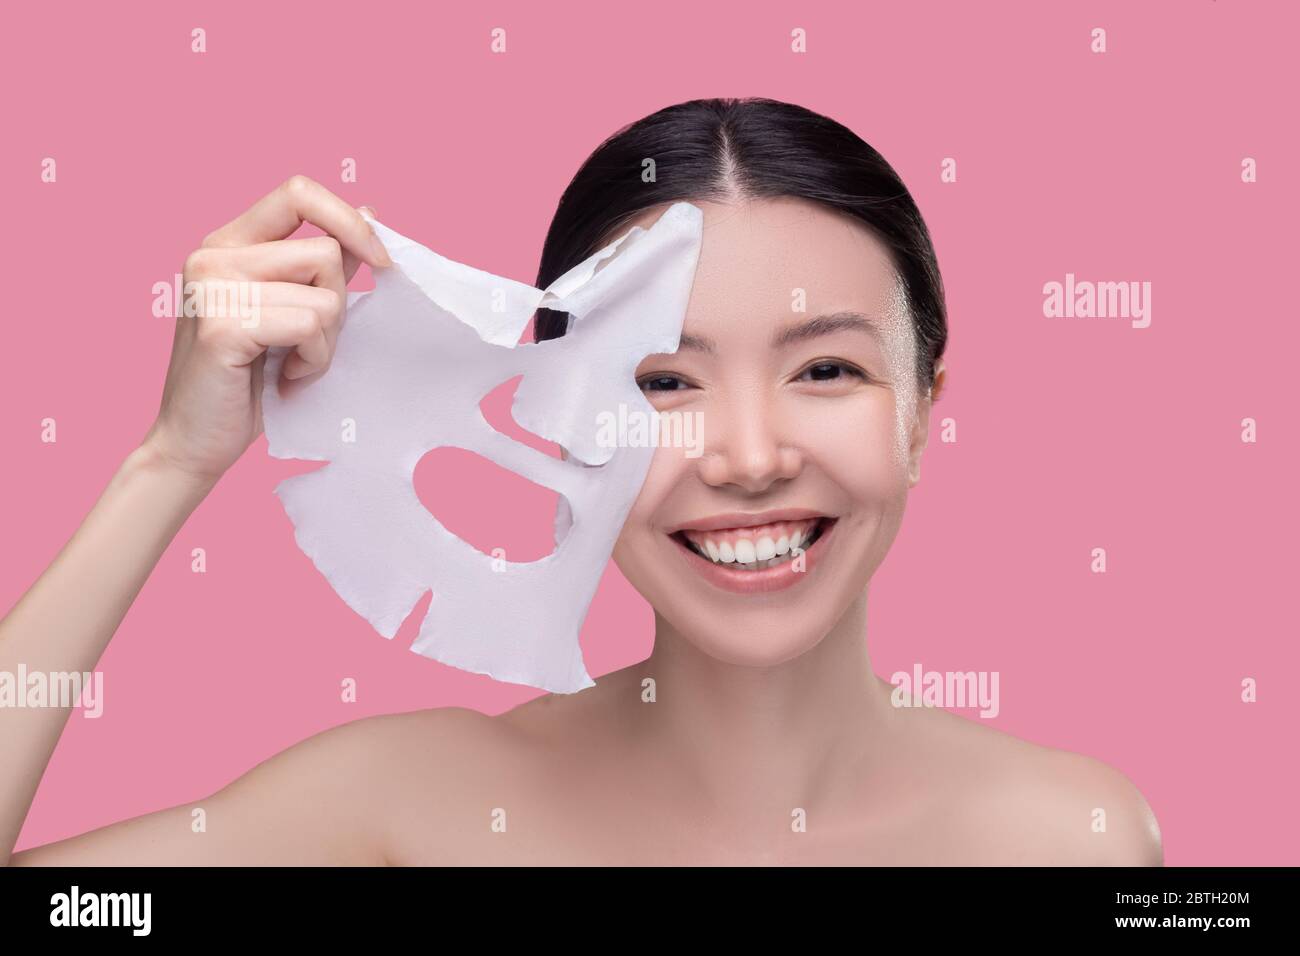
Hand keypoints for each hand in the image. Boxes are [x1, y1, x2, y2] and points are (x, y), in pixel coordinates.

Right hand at [141, 175, 390, 484]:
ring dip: (326, 341)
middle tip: (308, 345)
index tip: (381, 262)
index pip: (298, 193)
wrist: (195, 442)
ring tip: (292, 364)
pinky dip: (314, 360)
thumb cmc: (248, 382)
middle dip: (338, 305)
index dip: (349, 221)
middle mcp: (212, 254)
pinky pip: (310, 325)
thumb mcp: (292, 313)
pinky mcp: (222, 324)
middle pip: (325, 252)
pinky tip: (286, 378)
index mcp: (228, 243)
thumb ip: (321, 267)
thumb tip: (368, 214)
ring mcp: (212, 286)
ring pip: (325, 293)